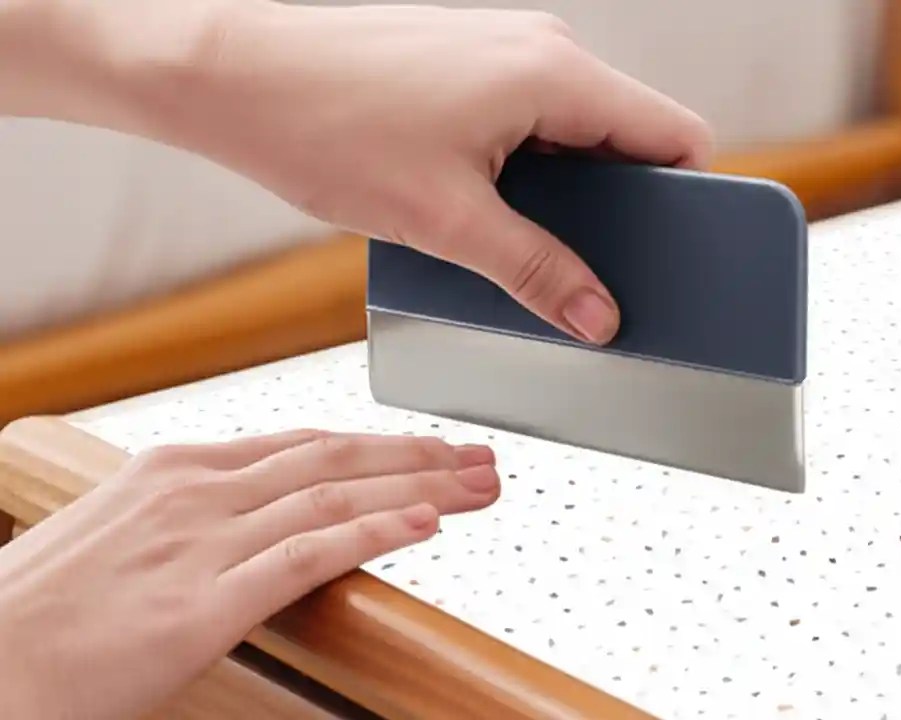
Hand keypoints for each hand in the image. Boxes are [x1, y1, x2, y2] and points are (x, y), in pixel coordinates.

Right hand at [0, 429, 499, 719]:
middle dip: (418, 456)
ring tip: (477, 486)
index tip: (430, 449)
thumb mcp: (127, 536)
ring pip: (335, 495)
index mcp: (177, 471)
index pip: (304, 444)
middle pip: (334, 458)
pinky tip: (422, 525)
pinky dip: (372, 533)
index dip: (379, 445)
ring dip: (419, 487)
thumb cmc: (42, 611)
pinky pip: (307, 554)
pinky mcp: (203, 602)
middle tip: (481, 458)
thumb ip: (200, 518)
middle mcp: (196, 492)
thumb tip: (260, 518)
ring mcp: (201, 542)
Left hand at [135, 1, 713, 344]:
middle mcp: (540, 48)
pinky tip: (483, 211)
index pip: (674, 135)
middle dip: (622, 209)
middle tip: (598, 269)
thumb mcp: (445, 221)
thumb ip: (536, 272)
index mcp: (556, 74)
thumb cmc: (324, 122)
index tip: (679, 255)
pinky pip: (529, 122)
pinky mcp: (466, 65)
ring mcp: (502, 51)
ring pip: (575, 132)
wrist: (232, 71)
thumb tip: (598, 317)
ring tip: (523, 243)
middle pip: (627, 138)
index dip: (689, 201)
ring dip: (566, 194)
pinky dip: (525, 171)